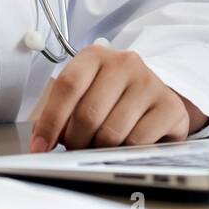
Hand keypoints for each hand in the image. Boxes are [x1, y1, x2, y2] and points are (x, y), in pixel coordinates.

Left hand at [29, 44, 208, 151]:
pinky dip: (124, 153)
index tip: (40, 147)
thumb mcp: (83, 95)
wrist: (155, 97)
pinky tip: (125, 145)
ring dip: (100, 149)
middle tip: (77, 148)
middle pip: (88, 114)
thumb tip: (40, 143)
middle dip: (76, 141)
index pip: (68, 86)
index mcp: (95, 56)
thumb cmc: (111, 98)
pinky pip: (137, 143)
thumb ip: (60, 113)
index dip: (50, 121)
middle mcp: (124, 63)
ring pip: (112, 132)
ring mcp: (149, 82)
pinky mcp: (169, 106)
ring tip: (101, 145)